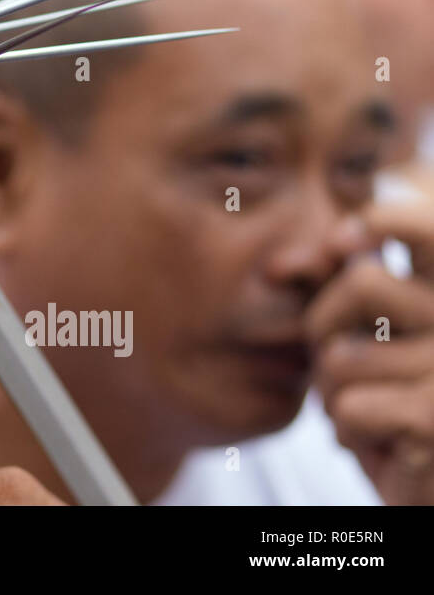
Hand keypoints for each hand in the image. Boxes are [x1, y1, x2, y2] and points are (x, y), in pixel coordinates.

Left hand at [307, 201, 433, 504]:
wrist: (427, 483)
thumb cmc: (389, 396)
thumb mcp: (362, 332)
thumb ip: (336, 283)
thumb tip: (284, 264)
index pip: (429, 227)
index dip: (384, 219)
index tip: (343, 241)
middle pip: (361, 283)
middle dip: (323, 325)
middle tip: (338, 358)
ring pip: (341, 357)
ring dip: (334, 393)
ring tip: (371, 410)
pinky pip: (349, 408)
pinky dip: (349, 431)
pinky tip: (383, 441)